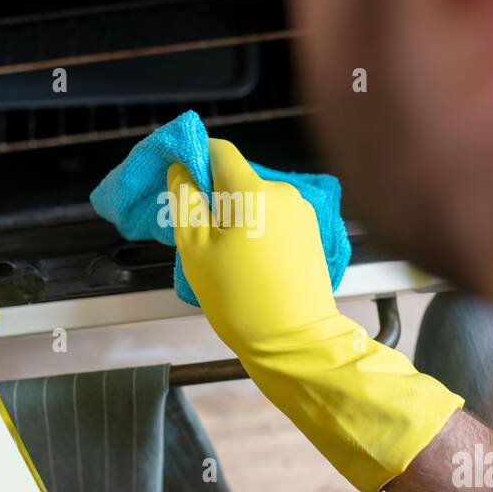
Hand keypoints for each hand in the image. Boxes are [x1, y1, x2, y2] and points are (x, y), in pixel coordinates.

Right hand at [168, 141, 462, 491]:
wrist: (295, 342)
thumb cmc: (238, 298)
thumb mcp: (195, 250)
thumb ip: (185, 200)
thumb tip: (182, 169)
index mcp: (252, 190)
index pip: (220, 149)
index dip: (195, 156)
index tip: (180, 179)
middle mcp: (282, 192)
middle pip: (238, 176)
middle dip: (214, 195)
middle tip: (197, 231)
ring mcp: (302, 212)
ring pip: (257, 199)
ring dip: (237, 214)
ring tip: (225, 255)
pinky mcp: (312, 233)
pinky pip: (276, 217)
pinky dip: (258, 228)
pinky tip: (250, 262)